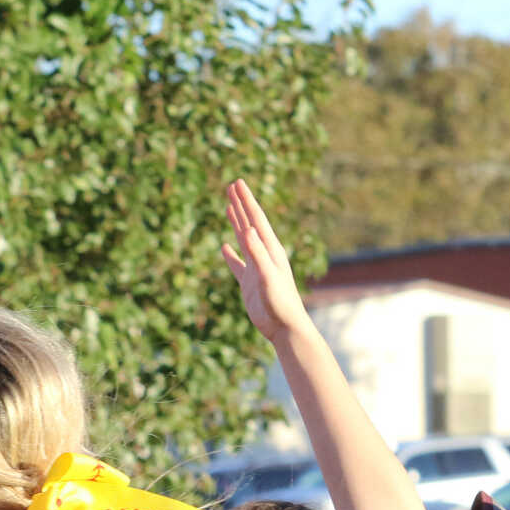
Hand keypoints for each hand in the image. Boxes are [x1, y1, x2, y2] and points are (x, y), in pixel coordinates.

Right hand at [219, 179, 311, 342]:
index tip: (237, 183)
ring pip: (243, 239)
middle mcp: (264, 254)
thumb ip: (258, 254)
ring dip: (236, 222)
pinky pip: (237, 264)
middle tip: (232, 185)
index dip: (246, 200)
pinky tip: (224, 247)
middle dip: (241, 204)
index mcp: (270, 249)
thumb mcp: (268, 276)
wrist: (285, 326)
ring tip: (228, 207)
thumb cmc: (280, 303)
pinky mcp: (250, 282)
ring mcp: (256, 267)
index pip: (256, 219)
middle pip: (250, 223)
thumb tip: (248, 229)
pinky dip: (230, 254)